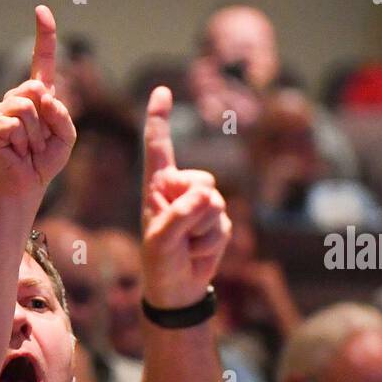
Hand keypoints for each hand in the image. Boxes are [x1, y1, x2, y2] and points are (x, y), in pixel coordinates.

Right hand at [0, 5, 75, 199]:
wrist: (25, 185)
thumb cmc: (44, 160)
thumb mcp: (67, 136)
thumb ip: (62, 113)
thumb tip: (40, 96)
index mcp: (39, 96)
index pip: (43, 61)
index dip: (44, 35)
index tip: (42, 10)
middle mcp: (18, 98)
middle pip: (37, 88)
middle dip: (46, 119)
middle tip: (40, 142)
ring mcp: (1, 110)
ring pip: (27, 108)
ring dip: (35, 135)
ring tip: (28, 148)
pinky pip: (14, 124)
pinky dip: (22, 143)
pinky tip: (16, 151)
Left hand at [140, 86, 231, 308]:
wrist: (178, 290)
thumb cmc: (160, 264)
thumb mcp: (161, 241)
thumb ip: (181, 216)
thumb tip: (207, 196)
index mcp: (157, 187)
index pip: (158, 148)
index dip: (160, 119)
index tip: (161, 90)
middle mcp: (179, 189)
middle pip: (203, 182)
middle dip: (194, 212)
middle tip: (178, 236)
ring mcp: (201, 205)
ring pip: (216, 204)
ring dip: (202, 231)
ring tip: (186, 246)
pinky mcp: (219, 220)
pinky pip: (225, 224)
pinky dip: (212, 242)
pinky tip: (198, 251)